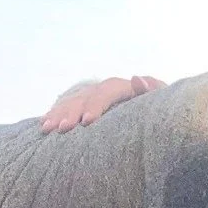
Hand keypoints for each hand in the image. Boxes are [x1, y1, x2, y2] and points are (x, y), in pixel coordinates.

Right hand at [40, 75, 164, 133]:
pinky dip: (55, 115)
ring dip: (59, 114)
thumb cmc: (163, 116)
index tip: (87, 122)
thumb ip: (153, 91)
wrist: (159, 122)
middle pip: (87, 95)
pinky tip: (43, 125)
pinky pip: (68, 107)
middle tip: (63, 129)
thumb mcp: (162, 105)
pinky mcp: (89, 107)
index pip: (108, 90)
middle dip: (72, 111)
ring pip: (74, 101)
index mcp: (127, 88)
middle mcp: (109, 89)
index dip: (96, 105)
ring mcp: (97, 97)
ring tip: (47, 129)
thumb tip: (136, 78)